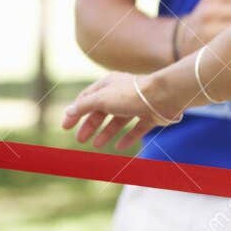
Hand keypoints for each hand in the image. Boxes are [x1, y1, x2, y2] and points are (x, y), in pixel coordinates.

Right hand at [61, 71, 178, 151]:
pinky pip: (137, 128)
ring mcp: (138, 105)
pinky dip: (128, 137)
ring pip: (119, 120)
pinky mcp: (151, 116)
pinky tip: (120, 146)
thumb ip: (84, 106)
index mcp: (109, 84)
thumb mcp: (101, 99)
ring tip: (97, 145)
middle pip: (102, 110)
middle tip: (80, 139)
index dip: (76, 112)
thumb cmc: (131, 94)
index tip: (66, 126)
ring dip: (106, 132)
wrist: (165, 96)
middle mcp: (122, 93)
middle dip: (90, 125)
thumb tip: (69, 111)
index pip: (87, 98)